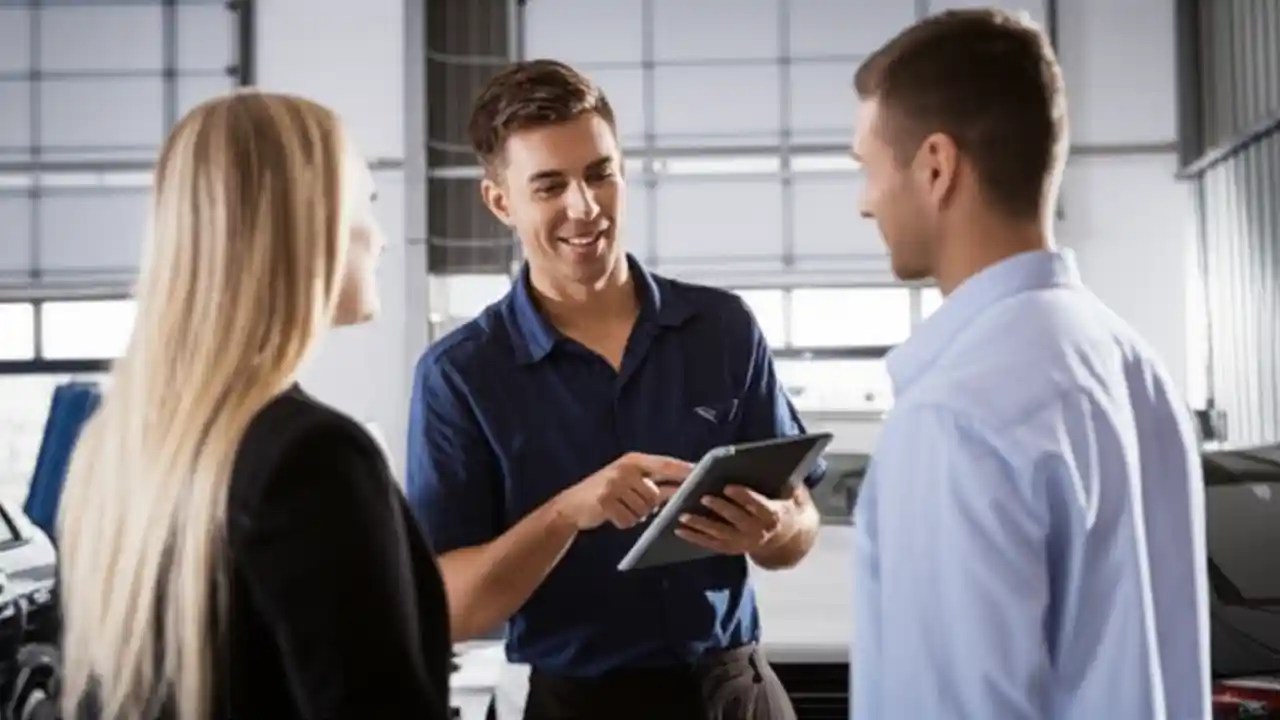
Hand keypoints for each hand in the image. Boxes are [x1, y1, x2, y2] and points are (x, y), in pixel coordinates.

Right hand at [555, 453, 692, 530]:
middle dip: (648, 506)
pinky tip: (612, 515)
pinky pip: (629, 520)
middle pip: (655, 495)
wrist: (572, 505)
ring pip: (643, 510)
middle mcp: (625, 469)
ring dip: (635, 515)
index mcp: (634, 460)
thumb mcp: (629, 481)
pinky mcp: (605, 501)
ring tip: (620, 508)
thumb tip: (684, 488)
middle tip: (631, 503)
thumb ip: (655, 483)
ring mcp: (614, 484)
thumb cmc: (607, 493)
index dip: (684, 470)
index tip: (703, 475)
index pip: (666, 464)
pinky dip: (624, 523)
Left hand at [675, 484, 793, 555]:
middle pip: (737, 520)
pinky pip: (711, 544)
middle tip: (702, 497)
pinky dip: (695, 538)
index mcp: (773, 515)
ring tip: (683, 515)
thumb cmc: (783, 505)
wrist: (787, 538)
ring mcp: (744, 543)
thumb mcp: (791, 493)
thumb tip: (774, 464)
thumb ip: (785, 482)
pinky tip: (679, 530)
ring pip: (720, 534)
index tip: (728, 486)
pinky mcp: (731, 549)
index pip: (758, 506)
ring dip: (701, 525)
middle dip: (720, 508)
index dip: (743, 497)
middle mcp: (759, 532)